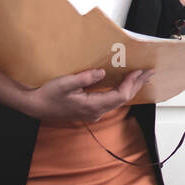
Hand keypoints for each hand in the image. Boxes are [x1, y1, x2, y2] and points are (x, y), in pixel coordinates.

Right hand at [26, 67, 154, 124]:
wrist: (36, 106)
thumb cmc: (48, 95)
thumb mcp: (65, 83)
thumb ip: (85, 78)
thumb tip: (101, 72)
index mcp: (91, 106)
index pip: (120, 95)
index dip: (131, 83)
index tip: (139, 71)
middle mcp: (95, 112)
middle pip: (123, 99)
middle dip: (136, 84)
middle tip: (149, 72)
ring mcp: (93, 113)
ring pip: (118, 101)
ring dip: (130, 88)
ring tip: (140, 77)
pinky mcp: (90, 110)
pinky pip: (111, 101)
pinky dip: (121, 91)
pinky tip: (124, 84)